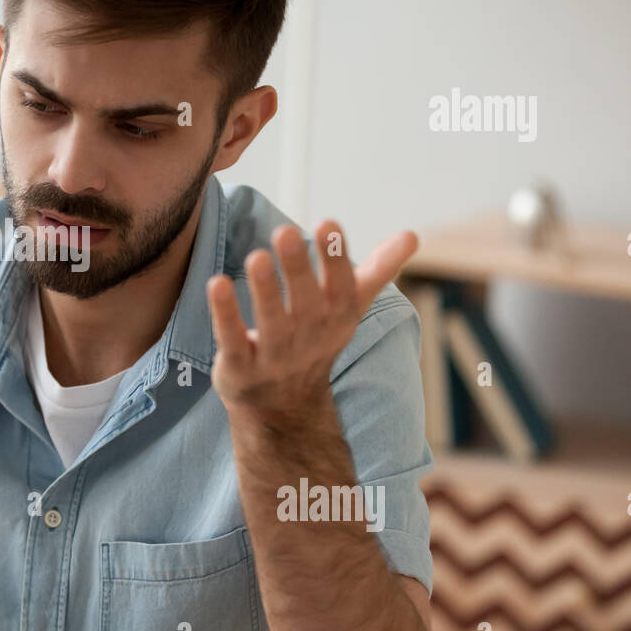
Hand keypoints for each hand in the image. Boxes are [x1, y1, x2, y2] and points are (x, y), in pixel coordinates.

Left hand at [205, 220, 417, 434]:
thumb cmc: (317, 339)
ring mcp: (274, 356)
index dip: (335, 258)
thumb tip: (413, 236)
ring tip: (256, 256)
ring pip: (270, 322)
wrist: (284, 406)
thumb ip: (378, 270)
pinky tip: (217, 283)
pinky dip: (225, 314)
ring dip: (264, 290)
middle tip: (284, 231)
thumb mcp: (349, 308)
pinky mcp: (240, 368)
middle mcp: (308, 337)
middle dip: (297, 268)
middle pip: (305, 302)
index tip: (327, 224)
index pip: (341, 287)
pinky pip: (233, 339)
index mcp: (336, 318)